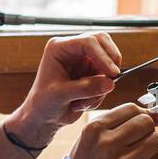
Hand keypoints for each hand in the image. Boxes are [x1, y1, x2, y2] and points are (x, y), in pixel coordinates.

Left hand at [8, 33, 122, 147]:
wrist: (43, 117)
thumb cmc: (43, 103)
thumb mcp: (61, 95)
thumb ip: (85, 88)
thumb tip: (110, 83)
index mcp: (59, 48)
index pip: (88, 42)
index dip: (103, 55)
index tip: (112, 73)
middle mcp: (73, 50)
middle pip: (102, 41)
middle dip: (110, 60)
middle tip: (114, 78)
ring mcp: (83, 61)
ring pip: (108, 62)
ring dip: (102, 84)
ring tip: (83, 102)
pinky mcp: (91, 73)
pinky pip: (107, 79)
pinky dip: (100, 94)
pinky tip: (83, 104)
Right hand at [69, 102, 157, 158]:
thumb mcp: (93, 137)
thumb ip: (121, 121)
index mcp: (95, 129)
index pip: (130, 109)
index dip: (141, 113)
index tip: (142, 120)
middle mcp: (108, 143)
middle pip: (145, 122)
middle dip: (146, 129)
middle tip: (138, 139)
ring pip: (155, 140)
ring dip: (150, 145)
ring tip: (137, 153)